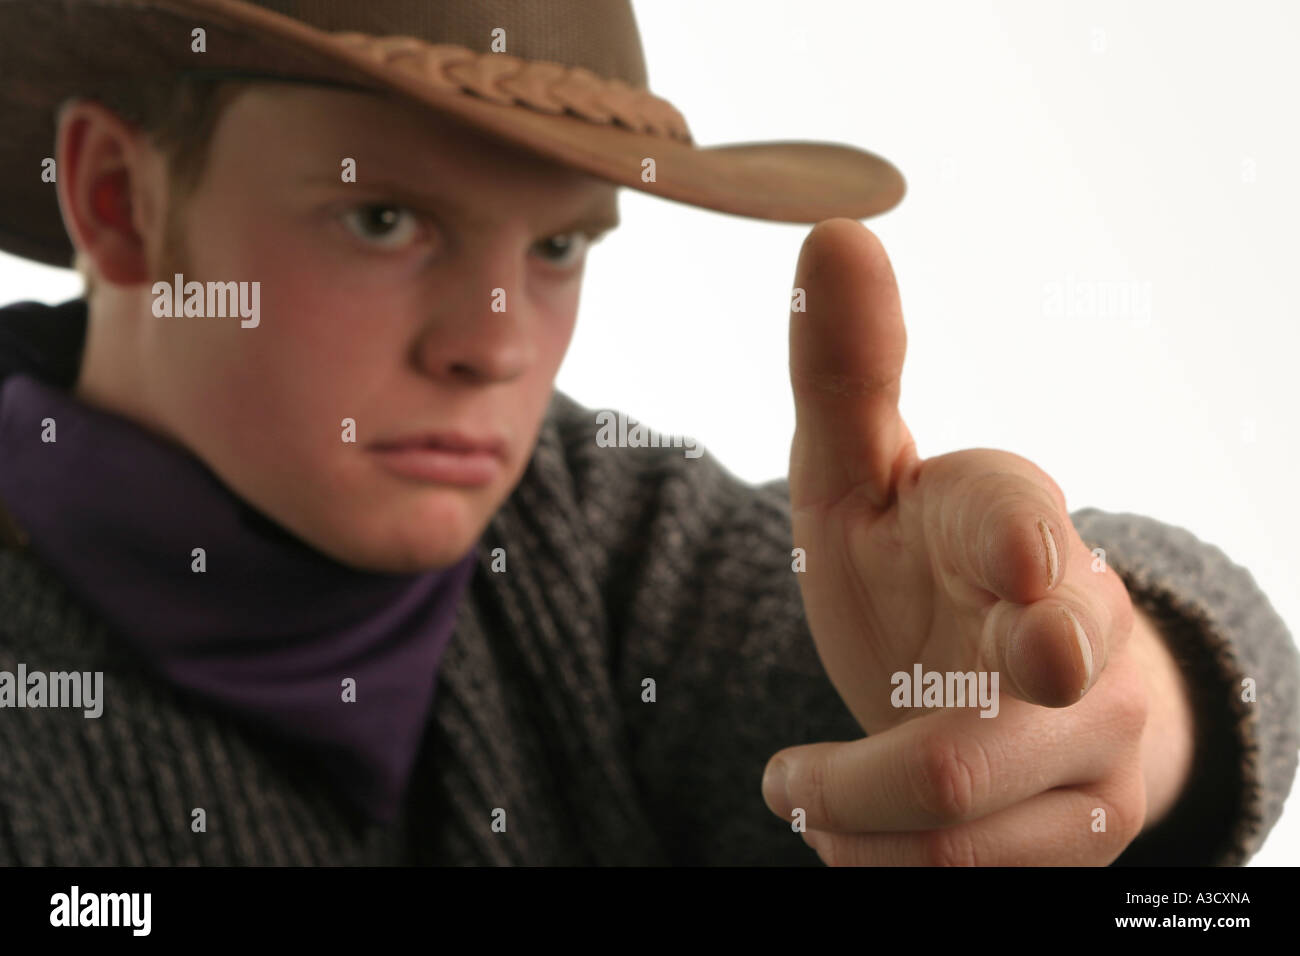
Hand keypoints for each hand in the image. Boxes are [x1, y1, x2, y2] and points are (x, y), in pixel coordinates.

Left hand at [765, 218, 1147, 862]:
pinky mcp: (1082, 833)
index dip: (1028, 545)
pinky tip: (841, 832)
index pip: (1032, 523)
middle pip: (1001, 723)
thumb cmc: (923, 562)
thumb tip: (832, 228)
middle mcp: (1075, 635)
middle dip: (913, 762)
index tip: (1022, 576)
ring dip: (839, 817)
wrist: (1011, 677)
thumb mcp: (866, 473)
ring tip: (790, 788)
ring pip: (957, 819)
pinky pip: (970, 878)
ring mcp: (1090, 746)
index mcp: (1013, 520)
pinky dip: (877, 862)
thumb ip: (845, 370)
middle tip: (791, 786)